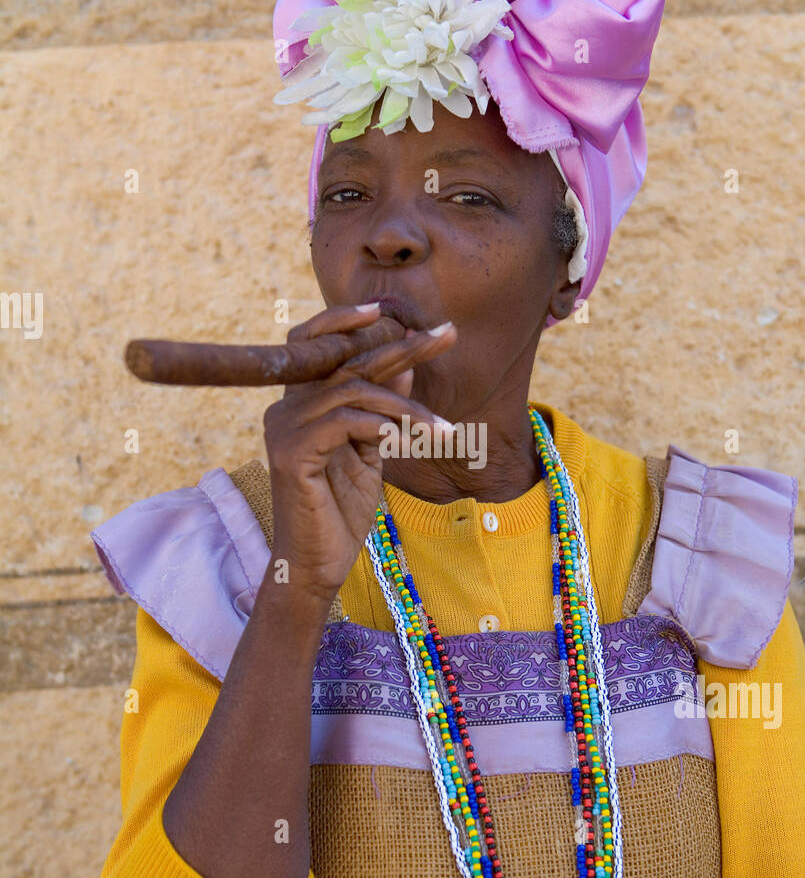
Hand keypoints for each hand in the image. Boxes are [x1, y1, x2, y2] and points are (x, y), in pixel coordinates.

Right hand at [262, 303, 456, 603]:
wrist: (317, 566)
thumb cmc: (341, 512)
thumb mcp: (372, 451)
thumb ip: (382, 409)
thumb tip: (405, 363)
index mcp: (300, 404)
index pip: (319, 344)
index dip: (350, 320)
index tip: (393, 312)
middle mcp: (284, 407)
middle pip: (347, 360)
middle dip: (403, 345)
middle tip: (447, 334)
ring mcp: (283, 427)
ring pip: (355, 390)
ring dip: (408, 408)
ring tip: (443, 432)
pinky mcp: (291, 450)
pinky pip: (347, 420)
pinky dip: (383, 427)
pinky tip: (404, 444)